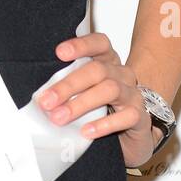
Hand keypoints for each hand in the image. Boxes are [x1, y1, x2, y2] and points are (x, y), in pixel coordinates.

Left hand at [35, 30, 156, 171]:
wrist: (133, 137)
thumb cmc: (103, 109)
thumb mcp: (84, 93)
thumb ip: (67, 87)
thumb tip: (40, 96)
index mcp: (107, 61)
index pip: (99, 43)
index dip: (80, 45)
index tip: (59, 53)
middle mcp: (122, 73)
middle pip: (97, 70)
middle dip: (69, 84)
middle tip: (46, 101)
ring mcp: (133, 94)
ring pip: (110, 89)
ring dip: (81, 103)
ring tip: (60, 117)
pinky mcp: (140, 117)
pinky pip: (126, 116)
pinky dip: (104, 124)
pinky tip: (86, 131)